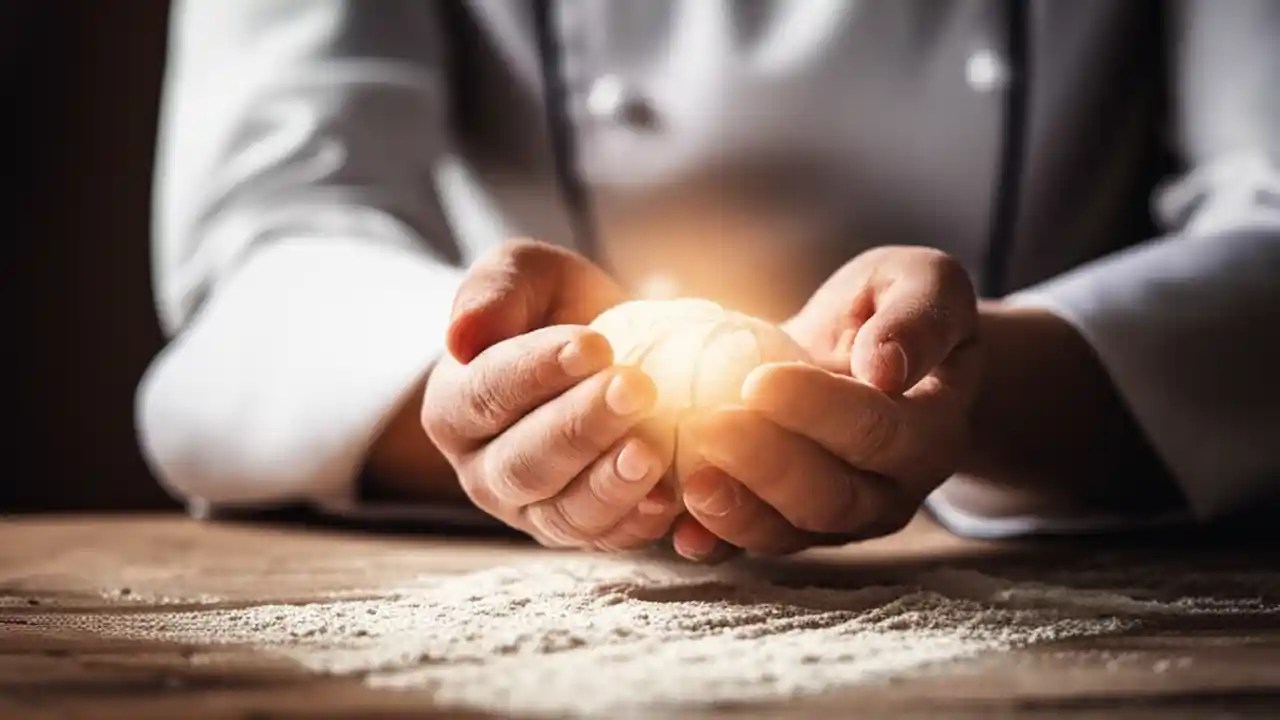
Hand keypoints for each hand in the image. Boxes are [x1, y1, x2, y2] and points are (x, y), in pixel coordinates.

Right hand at [422, 239, 679, 549]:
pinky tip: (669, 497)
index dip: (538, 371)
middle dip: (581, 427)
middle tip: (635, 388)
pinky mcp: (584, 532)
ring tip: (651, 449)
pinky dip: (638, 523)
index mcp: (455, 408)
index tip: (595, 344)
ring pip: (562, 512)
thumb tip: (460, 336)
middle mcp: (485, 471)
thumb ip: (493, 290)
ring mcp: (533, 511)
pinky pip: (606, 540)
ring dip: (609, 485)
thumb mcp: (526, 275)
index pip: (487, 394)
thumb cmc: (557, 309)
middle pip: (523, 463)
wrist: (609, 354)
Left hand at [670, 246, 979, 558]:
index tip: (760, 380)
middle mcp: (892, 489)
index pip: (875, 429)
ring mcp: (842, 519)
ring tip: (690, 483)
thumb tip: (886, 366)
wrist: (871, 352)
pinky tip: (679, 531)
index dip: (817, 410)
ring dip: (737, 513)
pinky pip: (753, 546)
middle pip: (831, 496)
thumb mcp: (925, 285)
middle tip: (709, 424)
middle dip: (766, 466)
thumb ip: (918, 318)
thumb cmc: (896, 308)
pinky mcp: (792, 526)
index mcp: (932, 428)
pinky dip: (715, 542)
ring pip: (791, 532)